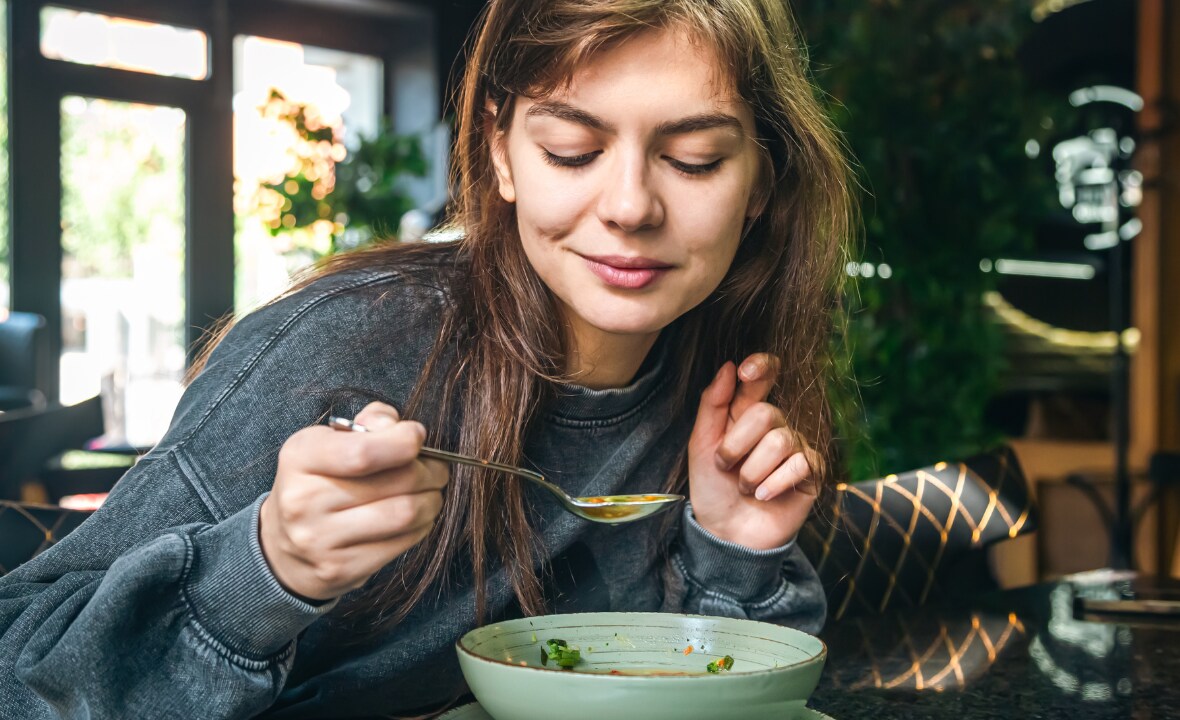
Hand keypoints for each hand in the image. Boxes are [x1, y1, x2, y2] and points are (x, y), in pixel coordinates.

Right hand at [259, 402, 447, 600]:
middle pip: (397, 482)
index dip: (404, 442)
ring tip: (431, 492)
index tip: (417, 436)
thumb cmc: (318, 482)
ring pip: (405, 514)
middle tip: (437, 469)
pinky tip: (417, 517)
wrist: (283, 546)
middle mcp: (304, 500)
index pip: (363, 452)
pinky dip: (421, 526)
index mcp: (300, 458)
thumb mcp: (328, 442)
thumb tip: (397, 426)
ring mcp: (320, 540)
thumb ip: (368, 424)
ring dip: (431, 500)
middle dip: (430, 471)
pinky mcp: (341, 569)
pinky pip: (401, 543)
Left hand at [687, 354, 817, 549]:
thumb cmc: (712, 487)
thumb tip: (728, 366)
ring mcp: (796, 447)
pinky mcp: (812, 472)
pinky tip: (764, 496)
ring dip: (753, 471)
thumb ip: (712, 404)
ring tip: (745, 488)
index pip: (764, 375)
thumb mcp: (701, 444)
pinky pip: (799, 465)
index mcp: (746, 412)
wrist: (726, 533)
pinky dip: (774, 484)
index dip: (761, 366)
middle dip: (738, 444)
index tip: (746, 371)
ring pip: (780, 442)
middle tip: (725, 466)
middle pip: (767, 413)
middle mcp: (775, 425)